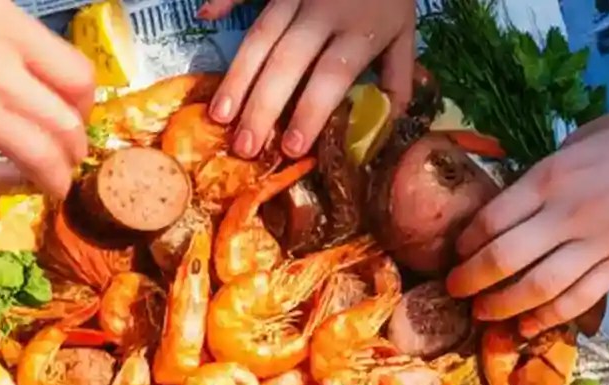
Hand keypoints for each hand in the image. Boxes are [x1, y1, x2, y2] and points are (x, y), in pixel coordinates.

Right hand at [0, 0, 94, 196]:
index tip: (79, 112)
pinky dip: (8, 181)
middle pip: (66, 126)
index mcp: (12, 31)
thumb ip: (18, 35)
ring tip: (55, 183)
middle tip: (72, 156)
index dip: (88, 103)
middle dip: (77, 149)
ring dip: (56, 178)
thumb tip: (50, 72)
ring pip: (37, 157)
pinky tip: (10, 178)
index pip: (78, 79)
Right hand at [197, 0, 415, 158]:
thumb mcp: (404, 35)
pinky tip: (204, 16)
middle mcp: (325, 11)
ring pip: (262, 34)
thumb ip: (395, 80)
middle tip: (244, 146)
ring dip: (238, 75)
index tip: (292, 147)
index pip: (332, 76)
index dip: (311, 112)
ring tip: (220, 114)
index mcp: (360, 31)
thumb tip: (379, 131)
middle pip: (287, 61)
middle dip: (263, 106)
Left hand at [443, 82, 608, 336]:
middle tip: (453, 291)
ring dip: (504, 306)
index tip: (454, 252)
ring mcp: (602, 240)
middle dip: (471, 281)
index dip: (466, 243)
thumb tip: (514, 205)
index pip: (492, 219)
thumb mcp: (582, 139)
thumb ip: (546, 174)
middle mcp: (571, 211)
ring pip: (540, 287)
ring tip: (482, 314)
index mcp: (553, 174)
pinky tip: (528, 326)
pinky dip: (550, 317)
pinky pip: (582, 297)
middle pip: (506, 259)